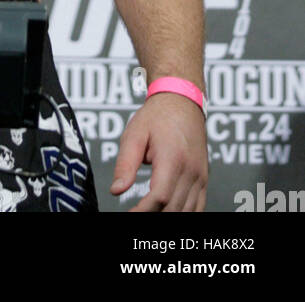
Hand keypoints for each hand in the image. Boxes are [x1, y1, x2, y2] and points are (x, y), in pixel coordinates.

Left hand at [110, 92, 207, 210]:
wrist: (182, 101)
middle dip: (152, 217)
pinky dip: (183, 215)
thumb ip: (125, 164)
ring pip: (187, 212)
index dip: (142, 211)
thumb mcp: (135, 134)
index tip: (128, 215)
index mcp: (172, 158)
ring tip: (147, 215)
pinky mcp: (203, 180)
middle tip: (134, 215)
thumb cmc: (157, 116)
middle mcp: (191, 171)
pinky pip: (197, 208)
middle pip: (173, 208)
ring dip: (167, 218)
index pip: (160, 197)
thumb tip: (116, 191)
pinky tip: (168, 214)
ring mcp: (200, 177)